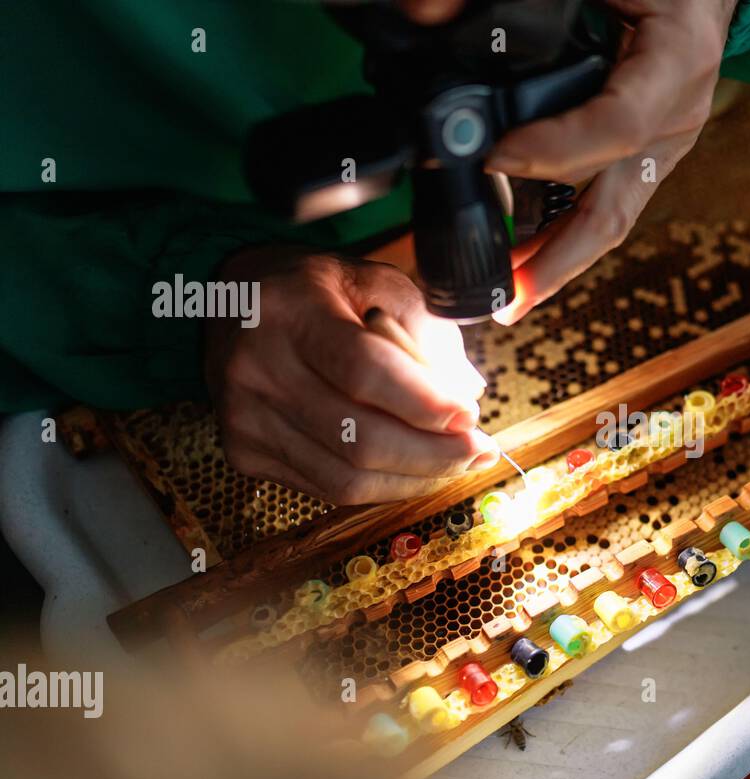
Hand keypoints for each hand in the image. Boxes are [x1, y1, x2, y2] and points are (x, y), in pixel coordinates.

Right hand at [205, 248, 498, 504]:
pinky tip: (415, 470)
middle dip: (434, 455)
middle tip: (480, 451)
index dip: (424, 403)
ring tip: (458, 463)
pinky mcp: (244, 453)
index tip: (471, 416)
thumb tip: (467, 392)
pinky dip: (383, 488)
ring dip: (415, 479)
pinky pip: (328, 490)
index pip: (363, 371)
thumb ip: (424, 329)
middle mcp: (258, 369)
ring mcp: (245, 418)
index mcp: (292, 312)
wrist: (232, 303)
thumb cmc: (318, 292)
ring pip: (345, 478)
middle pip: (359, 438)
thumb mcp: (374, 281)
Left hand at [487, 0, 738, 323]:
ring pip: (611, 220)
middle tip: (506, 298)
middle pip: (616, 210)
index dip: (555, 150)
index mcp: (675, 61)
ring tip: (507, 295)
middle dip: (556, 260)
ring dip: (555, 262)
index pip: (617, 125)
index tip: (494, 157)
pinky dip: (563, 236)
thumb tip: (434, 15)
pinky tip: (524, 257)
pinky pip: (607, 205)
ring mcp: (667, 144)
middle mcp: (677, 115)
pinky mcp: (649, 156)